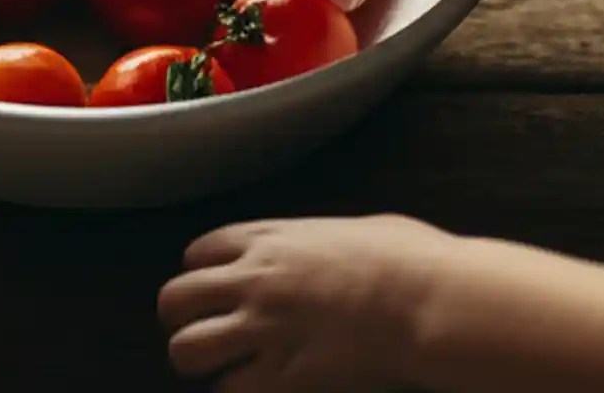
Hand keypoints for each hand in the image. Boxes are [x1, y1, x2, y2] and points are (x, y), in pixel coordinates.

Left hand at [158, 215, 457, 391]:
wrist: (429, 301)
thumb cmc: (410, 259)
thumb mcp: (361, 227)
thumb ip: (329, 239)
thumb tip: (340, 245)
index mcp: (270, 239)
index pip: (197, 253)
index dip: (200, 273)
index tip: (215, 288)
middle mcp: (253, 281)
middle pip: (174, 299)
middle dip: (181, 318)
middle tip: (203, 330)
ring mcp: (263, 329)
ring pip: (185, 350)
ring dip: (198, 359)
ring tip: (221, 366)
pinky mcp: (281, 376)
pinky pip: (228, 391)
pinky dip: (236, 391)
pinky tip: (257, 388)